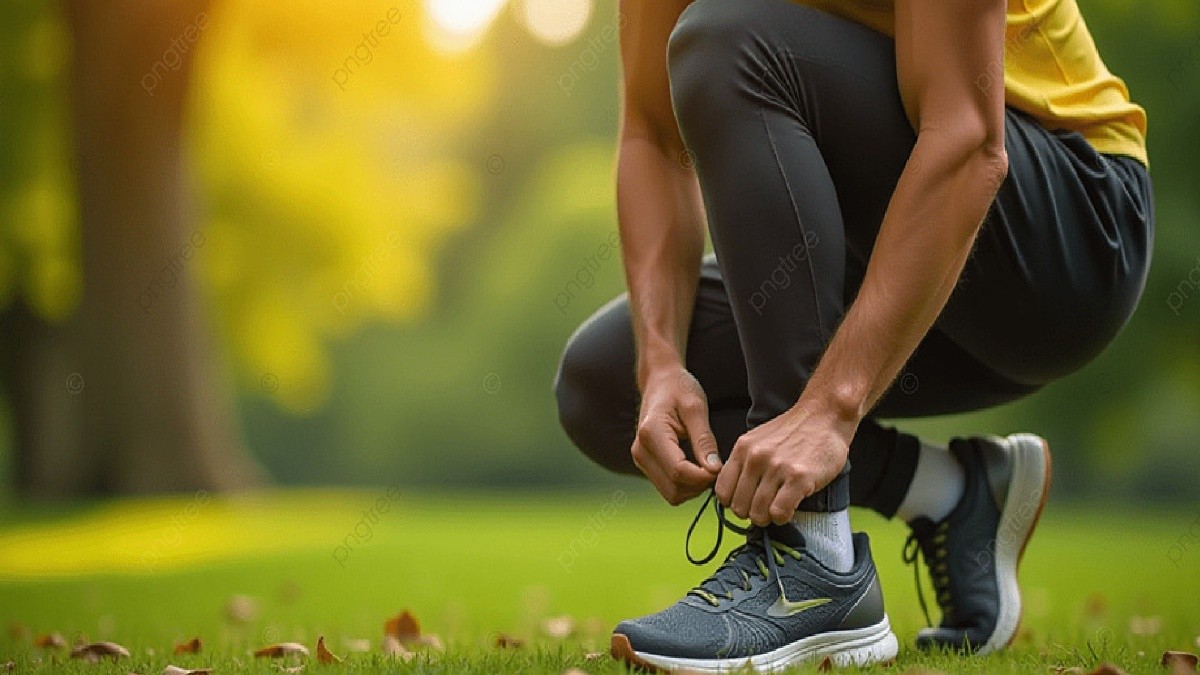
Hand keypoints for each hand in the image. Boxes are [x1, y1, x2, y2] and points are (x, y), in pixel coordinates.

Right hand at [631, 367, 721, 504]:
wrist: (659, 382)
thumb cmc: (679, 389)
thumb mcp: (696, 408)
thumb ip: (705, 440)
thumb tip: (715, 470)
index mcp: (651, 434)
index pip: (679, 471)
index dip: (703, 477)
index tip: (721, 467)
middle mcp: (640, 451)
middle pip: (674, 489)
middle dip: (699, 485)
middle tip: (717, 466)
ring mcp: (640, 459)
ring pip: (671, 494)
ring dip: (693, 487)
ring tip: (708, 465)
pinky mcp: (646, 464)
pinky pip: (668, 487)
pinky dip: (686, 484)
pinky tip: (697, 466)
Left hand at [716, 399, 854, 525]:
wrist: (826, 416)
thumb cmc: (795, 431)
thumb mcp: (759, 441)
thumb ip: (744, 463)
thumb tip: (734, 494)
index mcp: (743, 449)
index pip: (722, 492)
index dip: (735, 502)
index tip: (747, 502)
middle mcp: (756, 458)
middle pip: (738, 507)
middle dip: (752, 513)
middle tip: (765, 507)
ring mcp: (777, 468)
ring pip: (758, 513)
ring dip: (768, 518)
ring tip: (779, 507)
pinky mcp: (799, 477)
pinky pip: (779, 513)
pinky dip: (782, 518)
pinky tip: (790, 507)